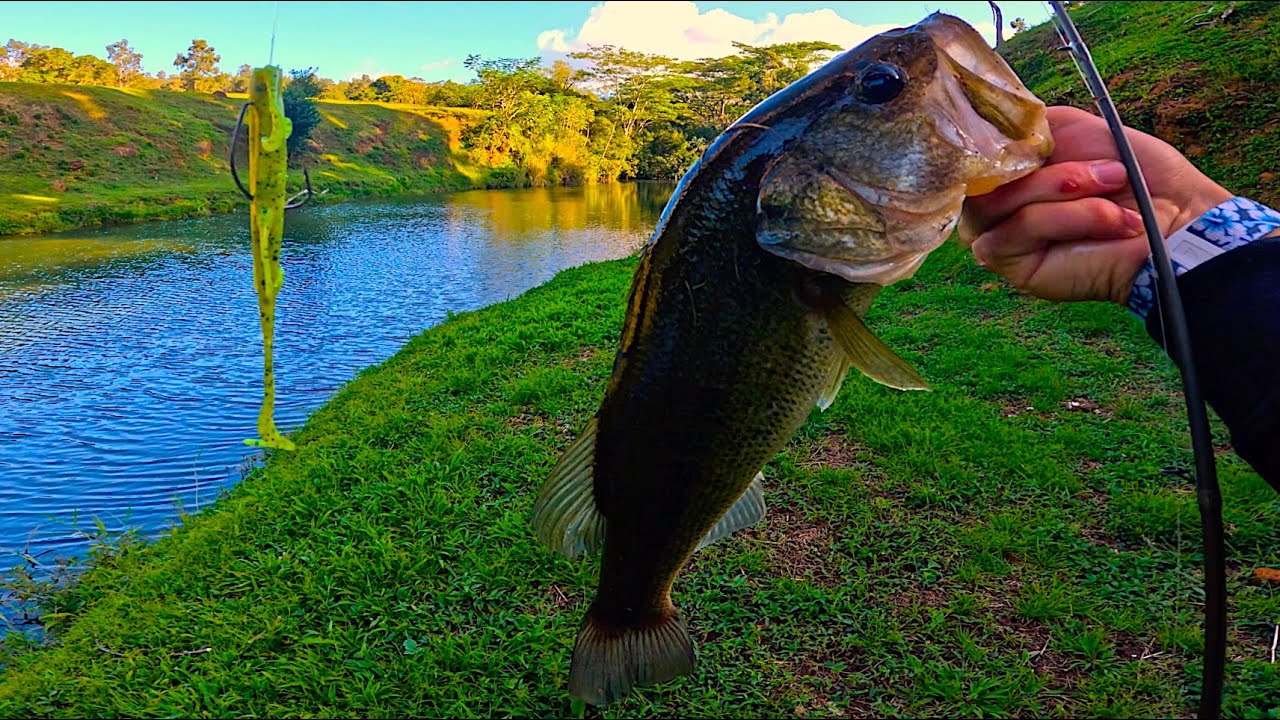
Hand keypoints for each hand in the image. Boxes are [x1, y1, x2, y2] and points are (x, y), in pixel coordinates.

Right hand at [957, 105, 1232, 303]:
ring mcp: (995, 233)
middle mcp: (991, 202)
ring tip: (1115, 192)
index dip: (993, 140)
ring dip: (1068, 190)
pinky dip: (1071, 218)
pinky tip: (1112, 225)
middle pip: (983, 174)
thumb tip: (983, 125)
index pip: (971, 150)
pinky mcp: (1008, 262)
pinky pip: (1021, 226)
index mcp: (1005, 169)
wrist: (1174, 219)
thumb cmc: (1132, 175)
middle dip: (1051, 168)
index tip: (1036, 137)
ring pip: (998, 200)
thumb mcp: (1074, 128)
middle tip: (1110, 172)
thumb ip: (1026, 124)